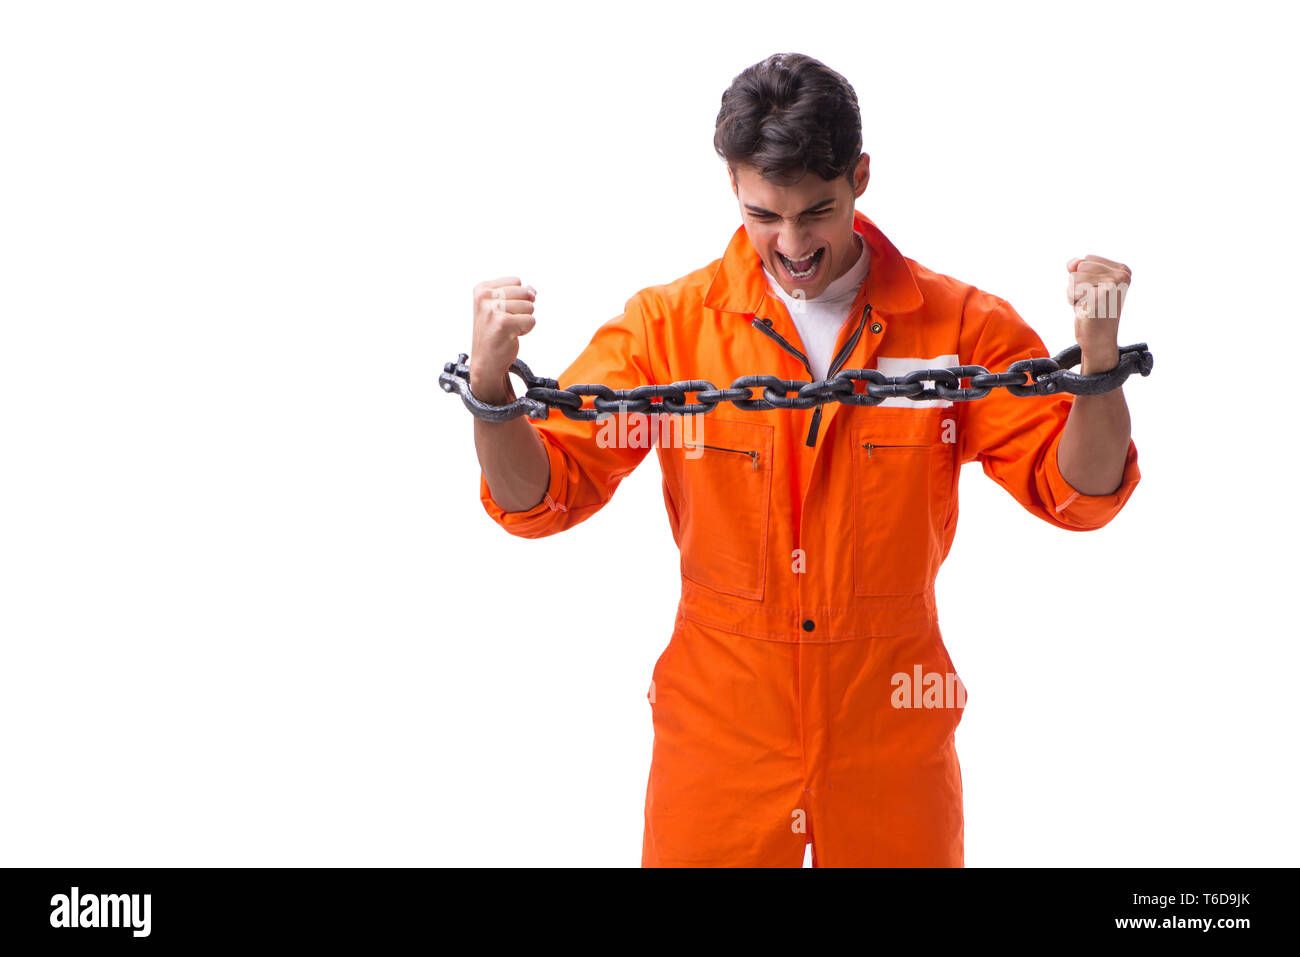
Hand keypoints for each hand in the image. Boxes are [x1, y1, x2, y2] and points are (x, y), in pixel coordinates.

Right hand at [471, 277, 537, 403]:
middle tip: (508, 321)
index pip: (516, 281)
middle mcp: (484, 297)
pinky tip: (512, 335)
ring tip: (509, 328)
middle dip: (523, 309)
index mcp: (481, 289)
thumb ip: (517, 293)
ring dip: (524, 320)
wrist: (486, 360)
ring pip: (529, 306)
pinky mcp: (503, 323)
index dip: (517, 297)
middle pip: (525, 292)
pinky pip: (531, 320)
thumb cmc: (494, 332)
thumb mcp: (500, 306)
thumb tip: (532, 290)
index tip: (503, 311)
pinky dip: (526, 329)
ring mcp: (493, 310)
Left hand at [1066, 255, 1130, 373]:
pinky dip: (1073, 302)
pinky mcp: (1100, 297)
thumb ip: (1078, 267)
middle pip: (1079, 267)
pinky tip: (1086, 310)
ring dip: (1074, 294)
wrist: (1099, 340)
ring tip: (1088, 305)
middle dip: (1077, 285)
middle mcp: (1121, 275)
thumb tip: (1073, 263)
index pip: (1086, 259)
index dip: (1082, 277)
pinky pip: (1072, 290)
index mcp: (1123, 270)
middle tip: (1090, 300)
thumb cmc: (1093, 311)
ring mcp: (1113, 285)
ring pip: (1073, 278)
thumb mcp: (1085, 283)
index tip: (1095, 293)